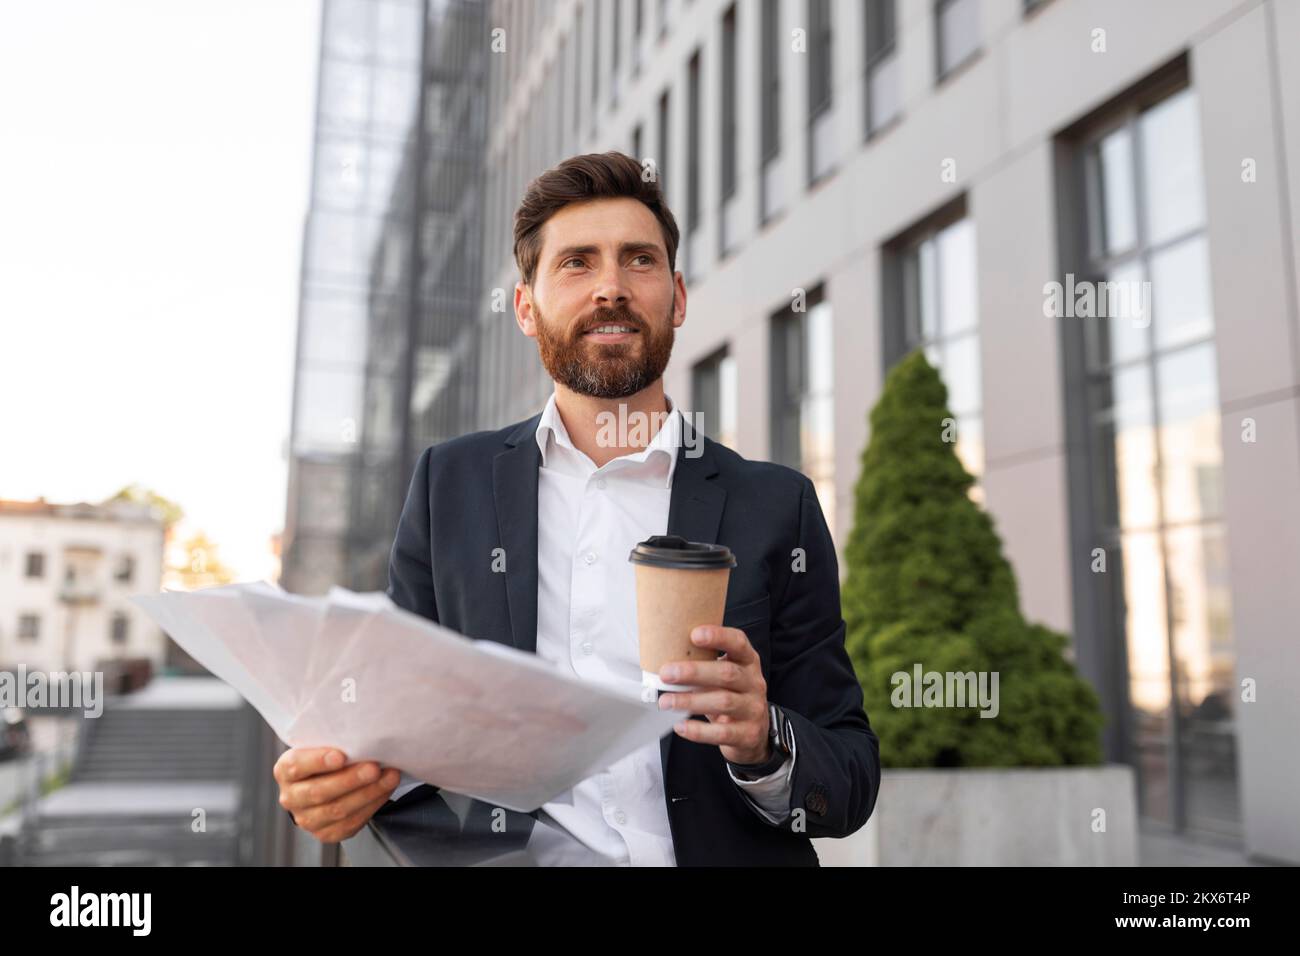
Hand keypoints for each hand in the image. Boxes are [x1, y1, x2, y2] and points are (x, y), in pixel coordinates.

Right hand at [274, 746, 401, 843]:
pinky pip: (350, 823)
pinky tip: (385, 791)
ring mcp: (307, 819)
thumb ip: (334, 744)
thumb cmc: (327, 758)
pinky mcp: (326, 833)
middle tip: (374, 768)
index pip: (296, 766)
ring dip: (367, 793)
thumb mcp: (322, 746)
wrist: (327, 782)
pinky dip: (371, 805)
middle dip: (350, 780)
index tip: (341, 756)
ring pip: (337, 810)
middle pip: (319, 792)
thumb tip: (364, 738)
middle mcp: (291, 797)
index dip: (317, 761)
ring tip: (389, 777)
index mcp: (285, 770)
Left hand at [657, 624, 770, 765]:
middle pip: (727, 673)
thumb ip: (705, 665)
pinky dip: (698, 730)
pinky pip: (722, 732)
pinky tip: (681, 725)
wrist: (754, 732)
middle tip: (666, 674)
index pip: (738, 643)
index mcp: (748, 662)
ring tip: (666, 701)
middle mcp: (754, 683)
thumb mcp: (724, 676)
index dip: (718, 636)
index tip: (694, 634)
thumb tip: (666, 660)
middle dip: (694, 672)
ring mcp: (753, 709)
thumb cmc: (731, 695)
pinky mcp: (748, 734)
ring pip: (723, 702)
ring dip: (690, 701)